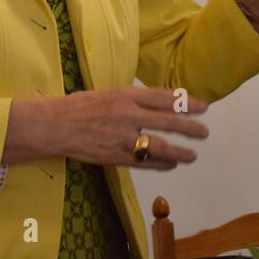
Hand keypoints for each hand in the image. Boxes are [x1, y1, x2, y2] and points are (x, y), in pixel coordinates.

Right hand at [51, 86, 210, 169]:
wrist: (54, 125)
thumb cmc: (79, 106)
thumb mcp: (108, 93)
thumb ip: (132, 99)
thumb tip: (157, 104)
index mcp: (126, 96)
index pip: (164, 98)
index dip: (186, 103)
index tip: (203, 106)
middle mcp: (128, 115)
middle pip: (168, 122)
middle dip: (189, 128)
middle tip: (204, 132)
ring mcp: (123, 137)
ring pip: (159, 146)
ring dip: (179, 151)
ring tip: (192, 155)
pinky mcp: (116, 156)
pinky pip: (144, 161)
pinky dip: (160, 164)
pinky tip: (171, 164)